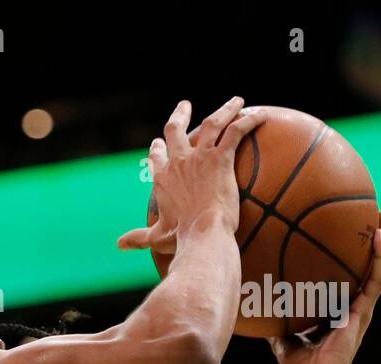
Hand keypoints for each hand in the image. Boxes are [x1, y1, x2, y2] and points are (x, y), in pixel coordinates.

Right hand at [118, 97, 263, 252]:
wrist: (202, 233)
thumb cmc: (181, 237)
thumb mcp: (157, 237)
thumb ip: (138, 238)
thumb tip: (119, 245)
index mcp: (161, 179)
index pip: (155, 157)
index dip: (156, 149)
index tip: (158, 143)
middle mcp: (177, 162)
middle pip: (175, 129)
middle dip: (180, 115)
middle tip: (185, 106)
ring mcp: (199, 157)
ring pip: (212, 123)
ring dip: (224, 109)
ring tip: (236, 101)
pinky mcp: (221, 158)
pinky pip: (236, 131)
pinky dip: (249, 120)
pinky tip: (261, 114)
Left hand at [270, 209, 380, 363]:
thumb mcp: (282, 336)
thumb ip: (274, 320)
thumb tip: (252, 305)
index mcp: (339, 308)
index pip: (348, 275)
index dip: (350, 253)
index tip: (346, 229)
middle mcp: (355, 305)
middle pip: (367, 265)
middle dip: (371, 238)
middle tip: (371, 212)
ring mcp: (363, 307)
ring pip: (379, 266)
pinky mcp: (365, 310)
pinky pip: (378, 278)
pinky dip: (379, 256)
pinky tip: (377, 236)